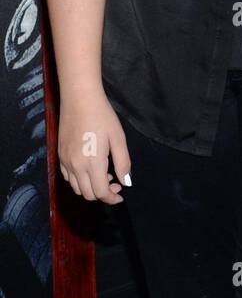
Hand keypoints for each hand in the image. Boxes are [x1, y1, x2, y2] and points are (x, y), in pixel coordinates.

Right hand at [58, 87, 131, 205]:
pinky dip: (79, 181)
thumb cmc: (103, 116)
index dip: (112, 198)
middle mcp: (75, 166)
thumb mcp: (118, 138)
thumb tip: (126, 182)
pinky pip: (67, 177)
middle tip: (116, 183)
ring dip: (90, 188)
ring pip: (76, 188)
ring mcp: (65, 161)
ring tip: (104, 176)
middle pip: (87, 194)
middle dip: (103, 194)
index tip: (121, 195)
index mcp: (92, 163)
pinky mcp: (59, 155)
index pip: (100, 193)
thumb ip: (123, 162)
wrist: (80, 99)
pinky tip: (89, 169)